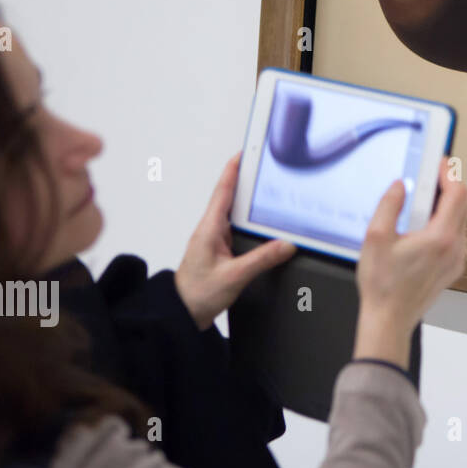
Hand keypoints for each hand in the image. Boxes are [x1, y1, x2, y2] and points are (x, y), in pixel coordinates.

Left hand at [175, 152, 296, 329]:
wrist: (180, 314)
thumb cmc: (197, 295)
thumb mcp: (234, 276)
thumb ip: (262, 259)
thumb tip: (286, 244)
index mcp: (209, 229)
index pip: (223, 191)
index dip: (234, 170)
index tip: (244, 153)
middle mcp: (210, 230)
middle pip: (229, 197)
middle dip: (245, 179)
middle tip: (262, 164)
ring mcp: (214, 240)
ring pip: (233, 213)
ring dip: (247, 199)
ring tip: (266, 187)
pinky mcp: (219, 250)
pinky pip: (236, 227)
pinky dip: (249, 219)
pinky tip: (261, 222)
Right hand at [353, 158, 466, 367]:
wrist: (389, 320)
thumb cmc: (382, 286)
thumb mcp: (375, 238)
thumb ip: (389, 206)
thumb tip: (400, 186)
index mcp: (440, 238)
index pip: (457, 194)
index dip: (449, 173)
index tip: (439, 163)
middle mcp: (455, 248)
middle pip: (463, 205)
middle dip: (449, 186)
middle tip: (430, 175)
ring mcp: (457, 260)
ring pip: (462, 220)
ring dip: (448, 204)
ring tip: (424, 198)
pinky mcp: (453, 268)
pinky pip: (457, 236)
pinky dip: (446, 222)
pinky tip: (425, 223)